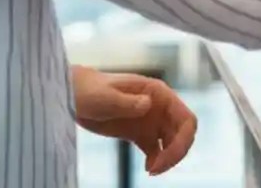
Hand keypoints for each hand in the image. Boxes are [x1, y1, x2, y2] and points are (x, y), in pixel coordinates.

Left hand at [71, 66, 197, 176]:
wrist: (74, 96)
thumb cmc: (88, 89)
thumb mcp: (105, 96)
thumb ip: (126, 101)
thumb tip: (148, 104)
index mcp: (159, 93)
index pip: (186, 119)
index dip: (183, 140)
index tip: (166, 157)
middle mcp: (160, 108)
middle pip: (182, 134)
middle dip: (175, 153)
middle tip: (156, 170)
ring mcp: (151, 121)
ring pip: (172, 144)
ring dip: (168, 159)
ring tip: (151, 171)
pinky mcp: (139, 134)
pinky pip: (156, 151)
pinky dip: (156, 162)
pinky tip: (147, 169)